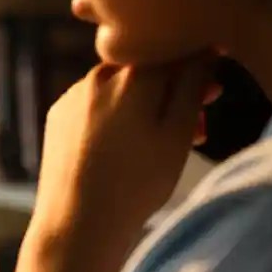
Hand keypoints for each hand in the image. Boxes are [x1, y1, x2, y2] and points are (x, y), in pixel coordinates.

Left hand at [0, 54, 217, 271]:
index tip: (214, 94)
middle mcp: (100, 75)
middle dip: (175, 92)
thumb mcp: (178, 134)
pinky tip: (125, 150)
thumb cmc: (136, 183)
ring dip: (146, 106)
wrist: (77, 223)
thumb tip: (206, 48)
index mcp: (135, 74)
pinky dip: (116, 118)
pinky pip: (96, 105)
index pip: (178, 52)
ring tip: (162, 145)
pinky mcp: (58, 116)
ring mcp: (74, 95)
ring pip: (121, 88)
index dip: (201, 69)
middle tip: (198, 127)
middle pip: (148, 69)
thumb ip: (194, 85)